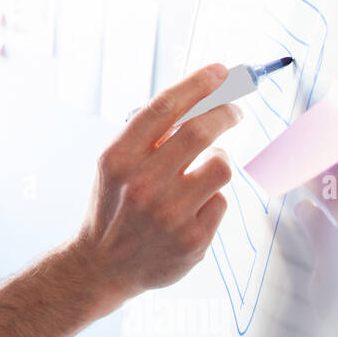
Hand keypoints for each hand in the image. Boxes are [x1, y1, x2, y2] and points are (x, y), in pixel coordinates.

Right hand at [72, 63, 242, 313]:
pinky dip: (211, 199)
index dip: (198, 84)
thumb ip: (148, 137)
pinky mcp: (193, 239)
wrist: (102, 265)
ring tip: (205, 169)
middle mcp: (143, 184)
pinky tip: (191, 210)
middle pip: (201, 130)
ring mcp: (169, 213)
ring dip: (219, 161)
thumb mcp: (115, 166)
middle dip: (226, 112)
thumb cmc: (114, 206)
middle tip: (235, 110)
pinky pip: (221, 201)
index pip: (164, 107)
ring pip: (221, 166)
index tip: (220, 71)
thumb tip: (198, 99)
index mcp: (119, 158)